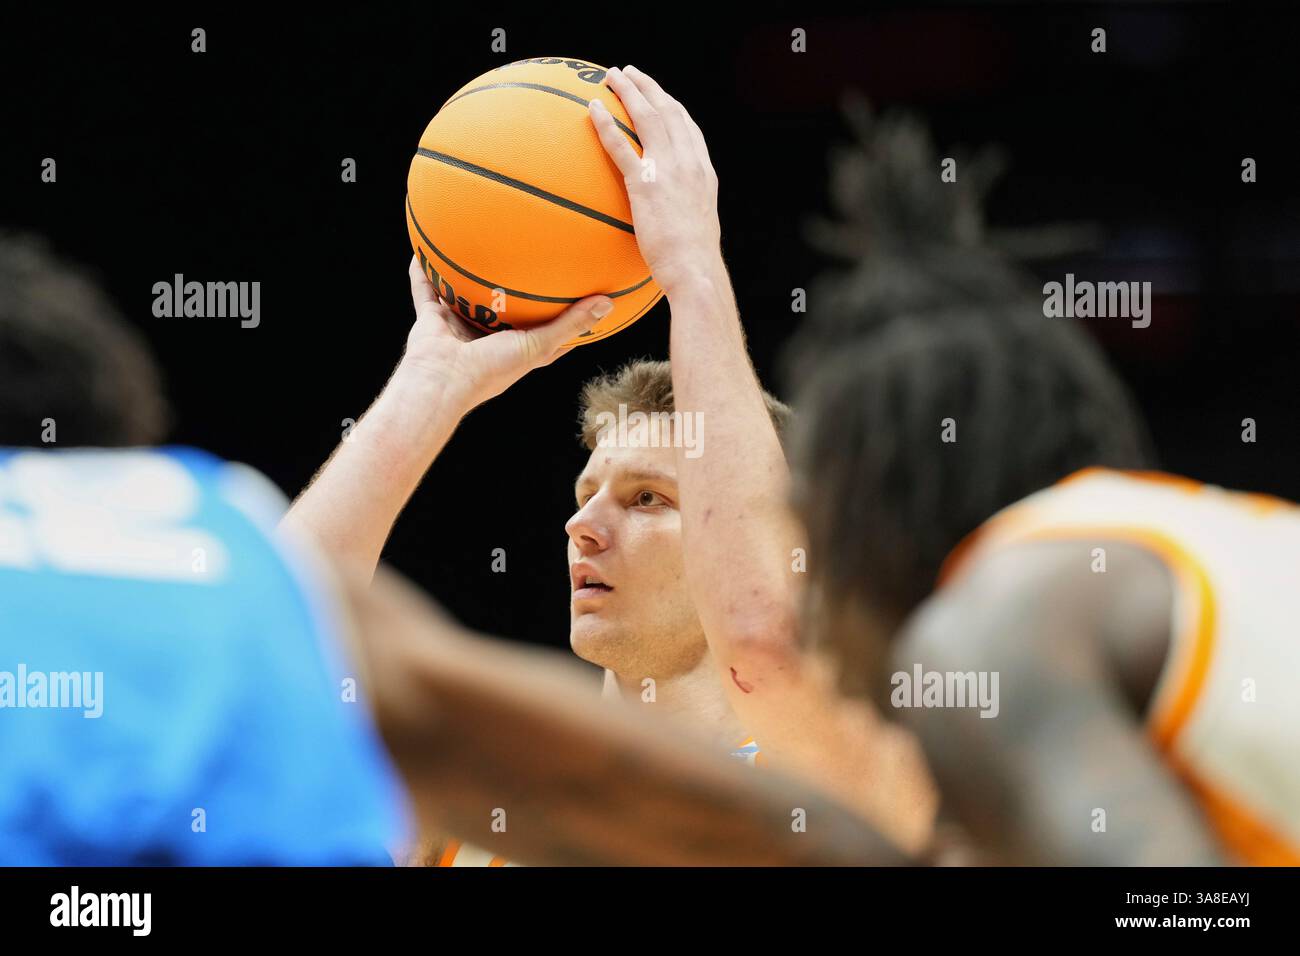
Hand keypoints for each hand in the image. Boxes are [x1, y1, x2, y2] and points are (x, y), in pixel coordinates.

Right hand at [400, 256, 611, 408]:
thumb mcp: (538, 346)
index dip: (561, 319)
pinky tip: (423, 249)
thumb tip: (608, 302)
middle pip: (504, 312)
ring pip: (463, 298)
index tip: (578, 299)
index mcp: (515, 351)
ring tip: (476, 249)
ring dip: (467, 280)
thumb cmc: (491, 370)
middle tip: (529, 263)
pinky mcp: (432, 321)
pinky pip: (425, 291)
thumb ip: (570, 324)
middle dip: (513, 293)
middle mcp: (487, 339)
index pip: (545, 335)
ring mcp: (458, 329)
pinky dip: (422, 273)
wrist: (442, 381)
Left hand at [589, 65, 722, 296]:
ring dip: (629, 90)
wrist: (696, 270)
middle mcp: (689, 162)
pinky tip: (593, 108)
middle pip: (668, 111)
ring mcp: (668, 170)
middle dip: (648, 87)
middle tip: (630, 73)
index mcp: (703, 172)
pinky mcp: (645, 184)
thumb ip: (687, 210)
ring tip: (612, 76)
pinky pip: (620, 146)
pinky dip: (606, 123)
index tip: (659, 95)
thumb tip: (674, 216)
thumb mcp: (698, 227)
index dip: (672, 106)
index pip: (689, 128)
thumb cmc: (694, 260)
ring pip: (647, 117)